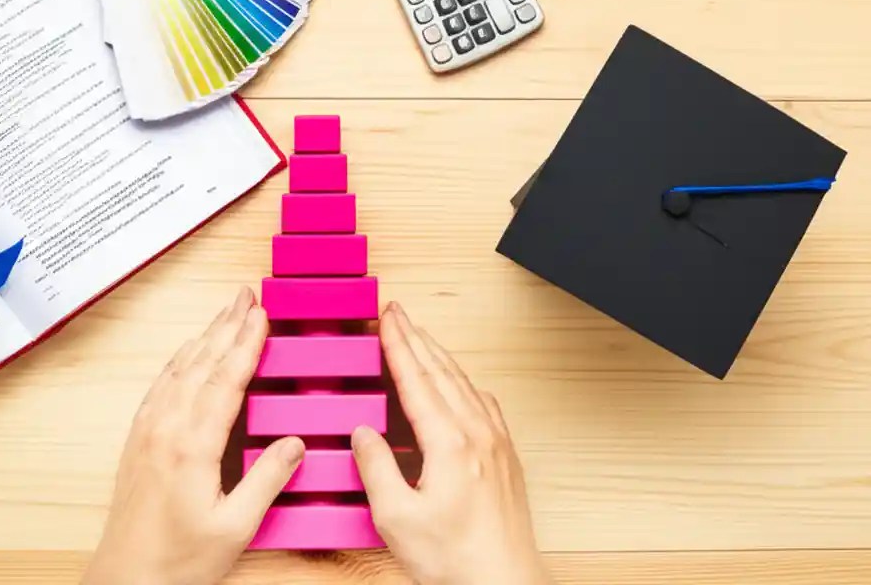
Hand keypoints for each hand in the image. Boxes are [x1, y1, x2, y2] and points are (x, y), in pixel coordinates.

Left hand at [83, 287, 303, 584]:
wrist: (127, 579)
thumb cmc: (178, 561)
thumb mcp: (235, 528)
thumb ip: (267, 481)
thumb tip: (295, 445)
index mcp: (193, 446)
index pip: (226, 380)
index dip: (246, 343)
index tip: (261, 315)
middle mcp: (166, 430)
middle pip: (202, 363)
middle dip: (227, 326)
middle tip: (247, 296)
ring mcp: (147, 433)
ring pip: (179, 370)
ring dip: (204, 337)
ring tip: (225, 314)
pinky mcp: (137, 443)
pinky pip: (159, 388)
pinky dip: (178, 362)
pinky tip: (187, 355)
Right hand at [352, 302, 552, 584]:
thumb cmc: (455, 561)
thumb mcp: (396, 518)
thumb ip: (377, 468)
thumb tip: (364, 433)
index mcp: (450, 443)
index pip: (416, 379)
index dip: (398, 344)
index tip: (386, 316)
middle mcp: (478, 434)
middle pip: (442, 371)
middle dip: (416, 337)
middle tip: (397, 311)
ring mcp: (497, 444)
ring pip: (464, 383)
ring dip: (439, 355)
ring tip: (419, 337)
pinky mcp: (506, 458)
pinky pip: (483, 403)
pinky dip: (463, 382)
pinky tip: (459, 385)